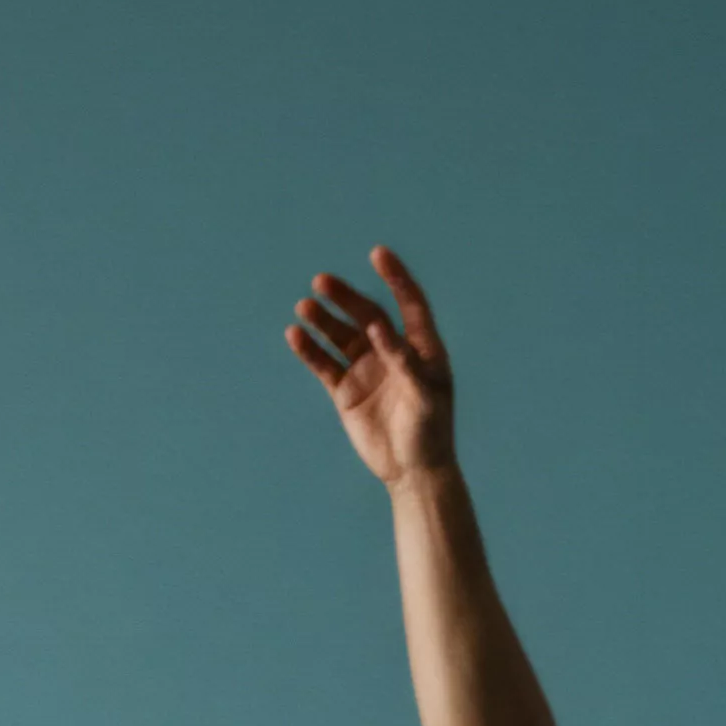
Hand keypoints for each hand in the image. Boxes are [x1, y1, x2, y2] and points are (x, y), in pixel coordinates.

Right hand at [285, 246, 454, 484]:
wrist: (412, 471)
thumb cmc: (430, 432)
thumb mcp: (425, 395)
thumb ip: (404, 360)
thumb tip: (377, 326)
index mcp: (420, 347)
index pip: (408, 302)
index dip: (395, 277)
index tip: (378, 254)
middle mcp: (390, 352)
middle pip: (365, 314)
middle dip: (345, 297)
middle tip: (322, 282)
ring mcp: (366, 369)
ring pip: (340, 336)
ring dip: (322, 320)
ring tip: (304, 306)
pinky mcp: (346, 391)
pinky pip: (324, 364)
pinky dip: (309, 350)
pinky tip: (295, 335)